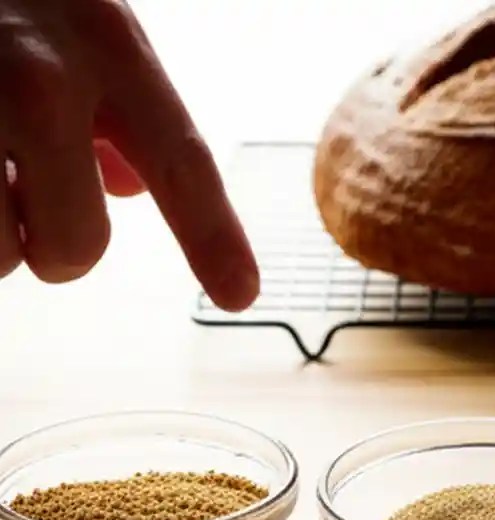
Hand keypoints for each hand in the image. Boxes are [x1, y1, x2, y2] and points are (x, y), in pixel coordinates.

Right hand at [0, 0, 257, 310]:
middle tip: (31, 203)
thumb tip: (127, 187)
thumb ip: (119, 108)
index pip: (183, 163)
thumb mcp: (86, 26)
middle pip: (75, 246)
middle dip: (55, 246)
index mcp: (109, 49)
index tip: (240, 295)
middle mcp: (41, 83)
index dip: (214, 237)